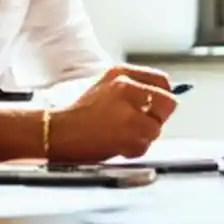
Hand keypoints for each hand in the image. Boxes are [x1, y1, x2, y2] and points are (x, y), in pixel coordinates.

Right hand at [48, 65, 176, 161]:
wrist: (55, 132)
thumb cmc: (80, 113)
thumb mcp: (106, 87)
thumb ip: (134, 88)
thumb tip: (163, 98)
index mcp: (122, 73)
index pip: (162, 81)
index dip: (162, 97)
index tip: (156, 107)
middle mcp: (126, 87)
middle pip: (168, 103)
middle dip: (157, 118)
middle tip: (139, 125)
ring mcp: (127, 111)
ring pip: (156, 128)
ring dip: (143, 137)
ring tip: (121, 136)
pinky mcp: (125, 134)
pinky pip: (144, 145)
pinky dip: (133, 150)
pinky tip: (117, 145)